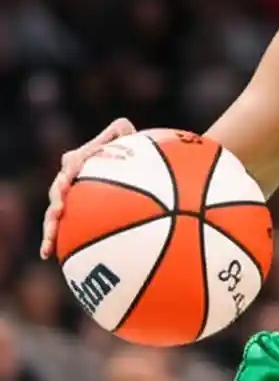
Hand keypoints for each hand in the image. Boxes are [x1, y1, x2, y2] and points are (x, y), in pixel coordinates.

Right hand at [39, 117, 135, 258]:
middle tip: (59, 210)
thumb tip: (121, 125)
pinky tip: (47, 255)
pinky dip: (51, 240)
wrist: (128, 168)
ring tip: (49, 241)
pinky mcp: (69, 213)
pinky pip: (59, 227)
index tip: (70, 179)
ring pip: (54, 212)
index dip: (73, 170)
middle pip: (58, 189)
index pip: (74, 163)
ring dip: (50, 225)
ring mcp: (67, 197)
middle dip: (57, 200)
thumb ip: (120, 131)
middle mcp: (68, 178)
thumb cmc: (129, 149)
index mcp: (80, 160)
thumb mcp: (125, 134)